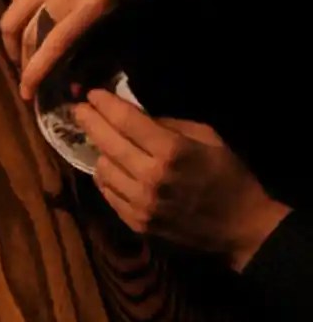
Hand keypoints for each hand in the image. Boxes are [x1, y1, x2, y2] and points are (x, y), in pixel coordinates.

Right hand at [0, 0, 165, 99]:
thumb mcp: (122, 22)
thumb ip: (95, 53)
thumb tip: (73, 87)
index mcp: (91, 5)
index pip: (51, 45)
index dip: (35, 73)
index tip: (26, 93)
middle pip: (27, 35)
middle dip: (24, 62)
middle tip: (28, 79)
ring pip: (12, 19)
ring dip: (14, 44)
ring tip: (23, 58)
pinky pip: (16, 3)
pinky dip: (18, 22)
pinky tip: (27, 31)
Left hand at [75, 90, 290, 269]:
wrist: (241, 227)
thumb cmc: (228, 175)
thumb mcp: (207, 137)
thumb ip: (168, 124)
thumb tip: (133, 115)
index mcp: (172, 151)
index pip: (126, 121)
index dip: (105, 105)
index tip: (91, 95)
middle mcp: (150, 177)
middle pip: (106, 143)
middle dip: (90, 122)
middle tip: (80, 109)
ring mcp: (140, 203)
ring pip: (102, 169)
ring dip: (101, 152)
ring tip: (105, 142)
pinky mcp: (135, 222)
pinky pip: (107, 193)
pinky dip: (106, 178)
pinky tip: (111, 169)